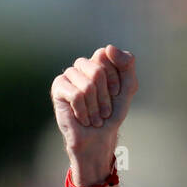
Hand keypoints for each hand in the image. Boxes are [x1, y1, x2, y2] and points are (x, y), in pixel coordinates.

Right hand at [50, 45, 137, 181]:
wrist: (99, 139)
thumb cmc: (111, 114)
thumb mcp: (128, 88)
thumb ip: (127, 65)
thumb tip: (108, 48)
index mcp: (98, 62)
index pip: (107, 56)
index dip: (115, 80)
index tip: (116, 94)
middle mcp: (82, 65)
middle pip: (97, 72)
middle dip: (105, 97)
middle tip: (104, 111)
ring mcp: (68, 75)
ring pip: (87, 85)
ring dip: (95, 108)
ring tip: (94, 117)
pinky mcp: (58, 87)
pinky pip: (76, 95)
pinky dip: (84, 112)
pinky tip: (83, 118)